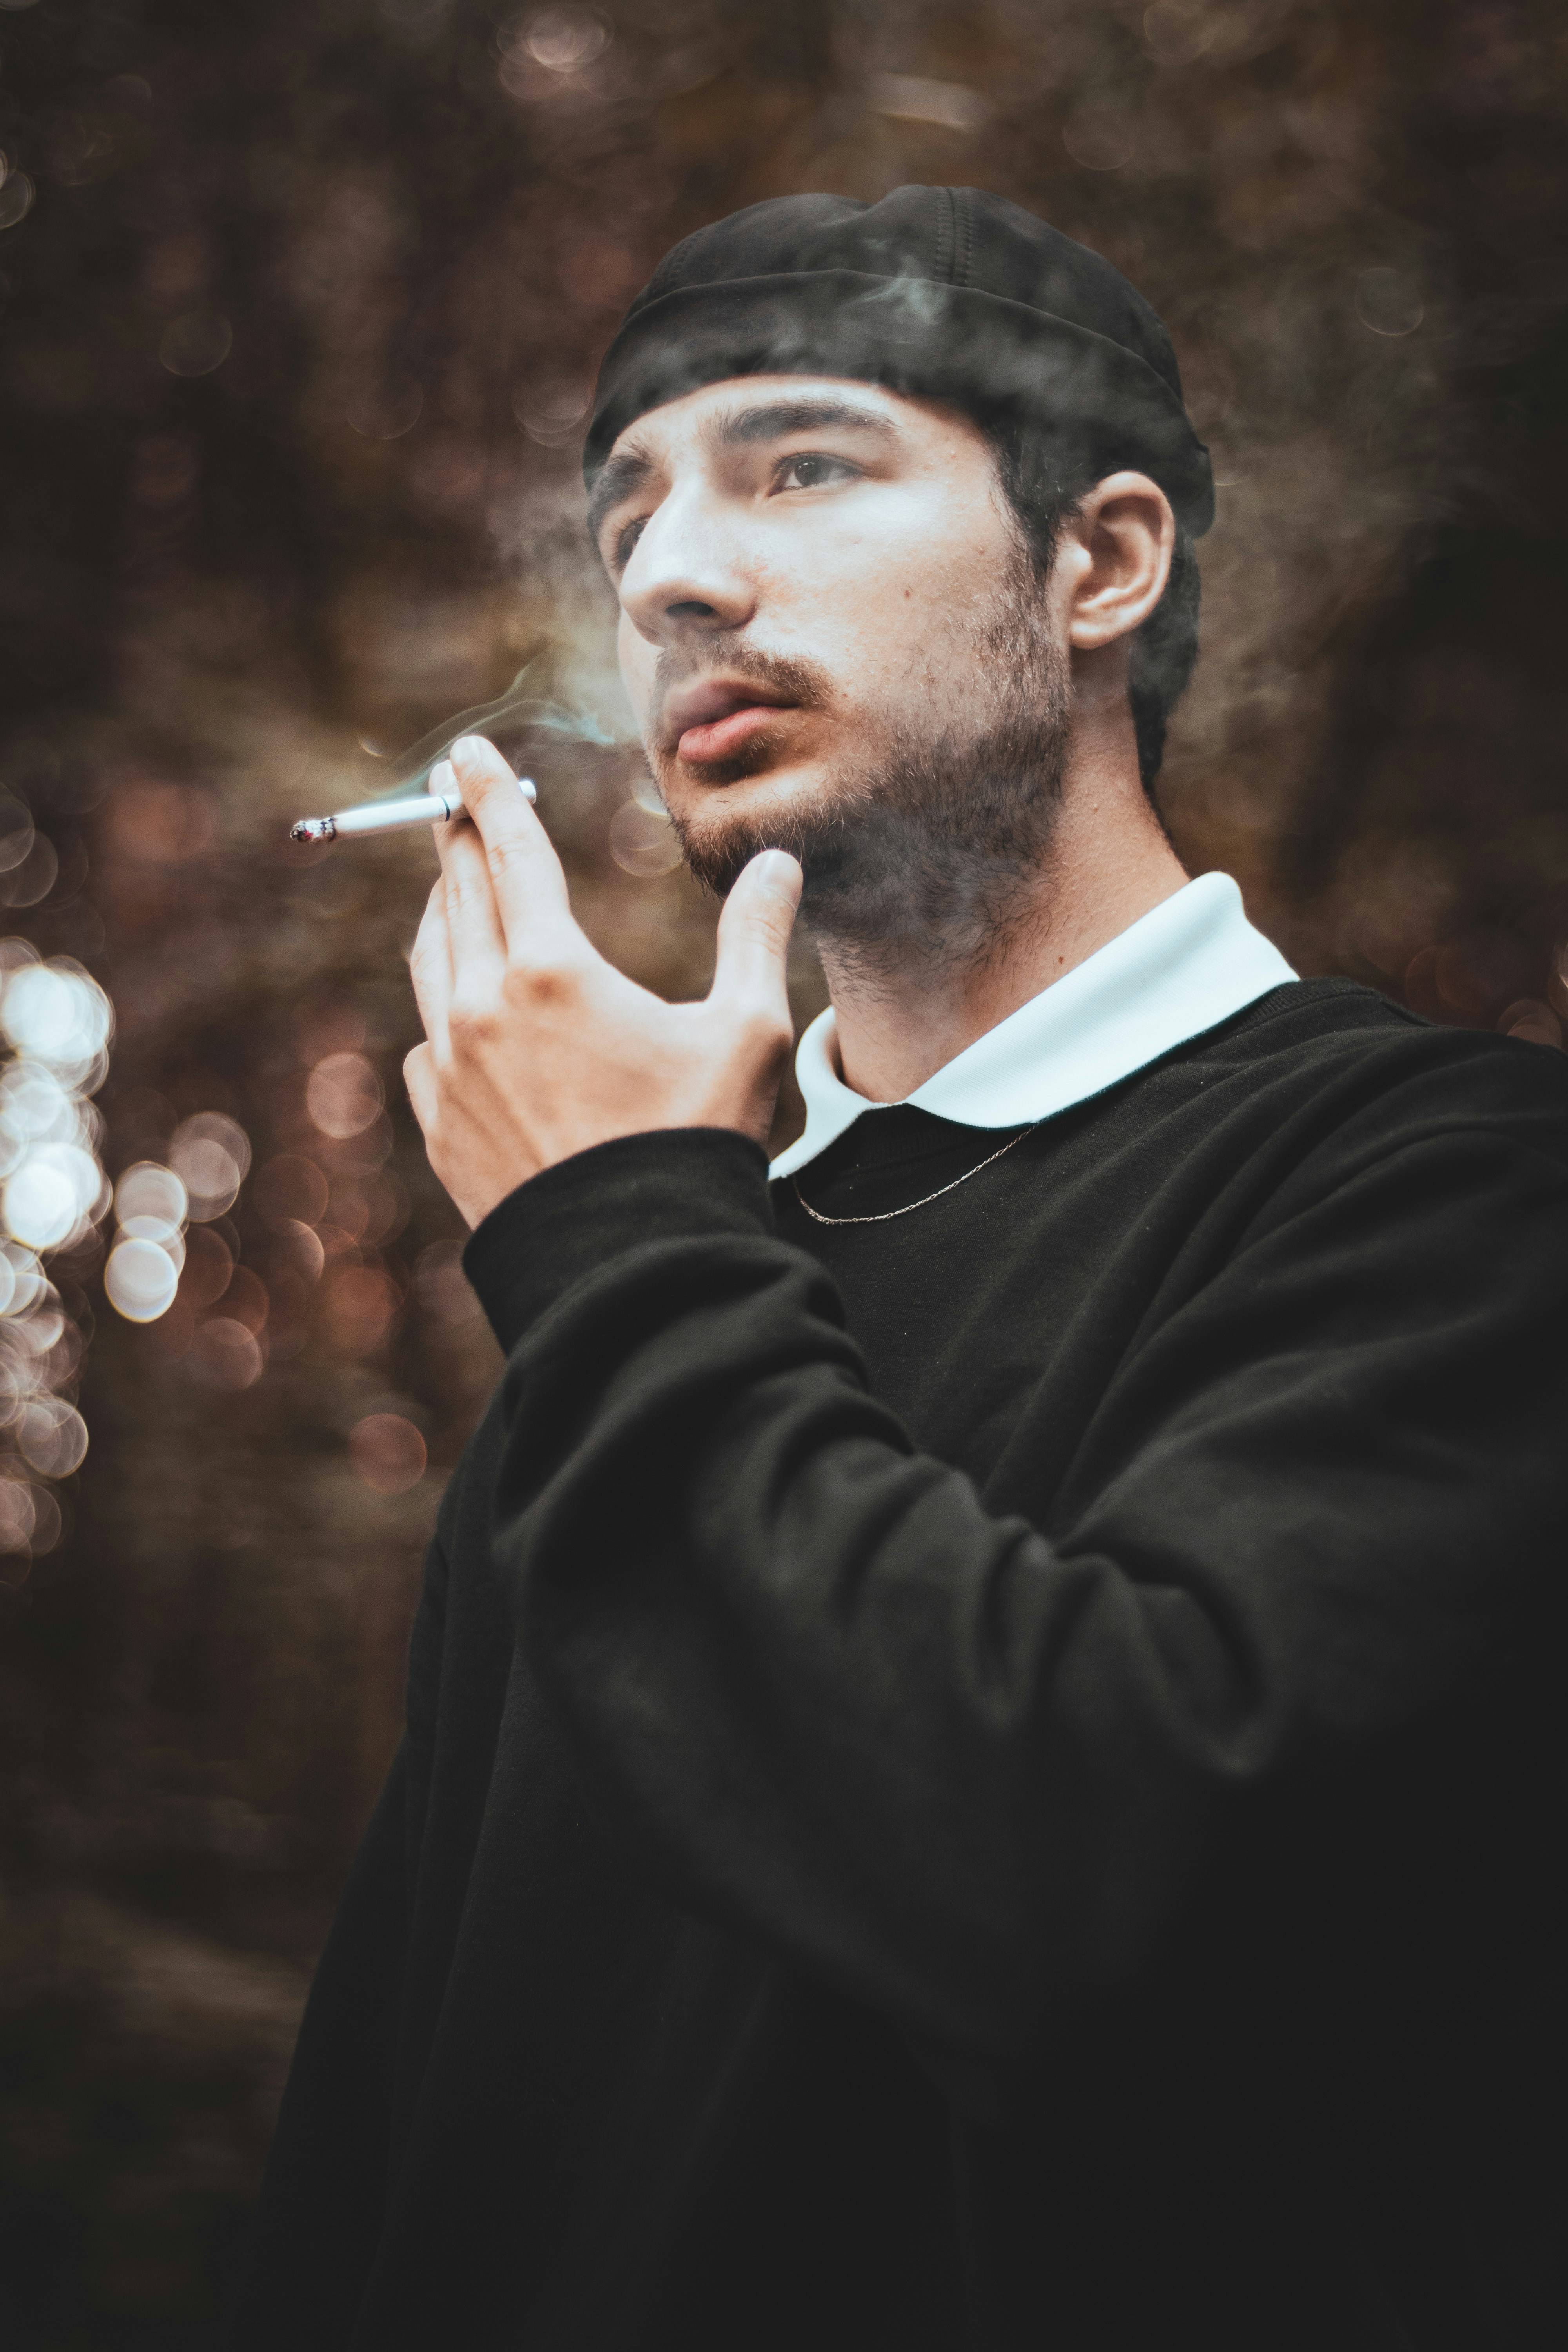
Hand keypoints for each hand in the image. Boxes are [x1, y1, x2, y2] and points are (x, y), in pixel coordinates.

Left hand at [403, 735, 802, 1228]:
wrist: (630, 1265)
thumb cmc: (697, 1144)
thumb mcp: (749, 1034)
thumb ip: (755, 937)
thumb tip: (776, 866)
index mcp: (551, 971)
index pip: (509, 851)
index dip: (489, 793)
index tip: (466, 754)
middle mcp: (482, 1009)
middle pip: (459, 895)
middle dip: (460, 840)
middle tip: (456, 805)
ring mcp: (450, 1069)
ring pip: (430, 962)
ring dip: (443, 915)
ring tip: (455, 891)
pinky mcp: (439, 1124)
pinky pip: (427, 1042)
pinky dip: (444, 1009)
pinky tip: (463, 1011)